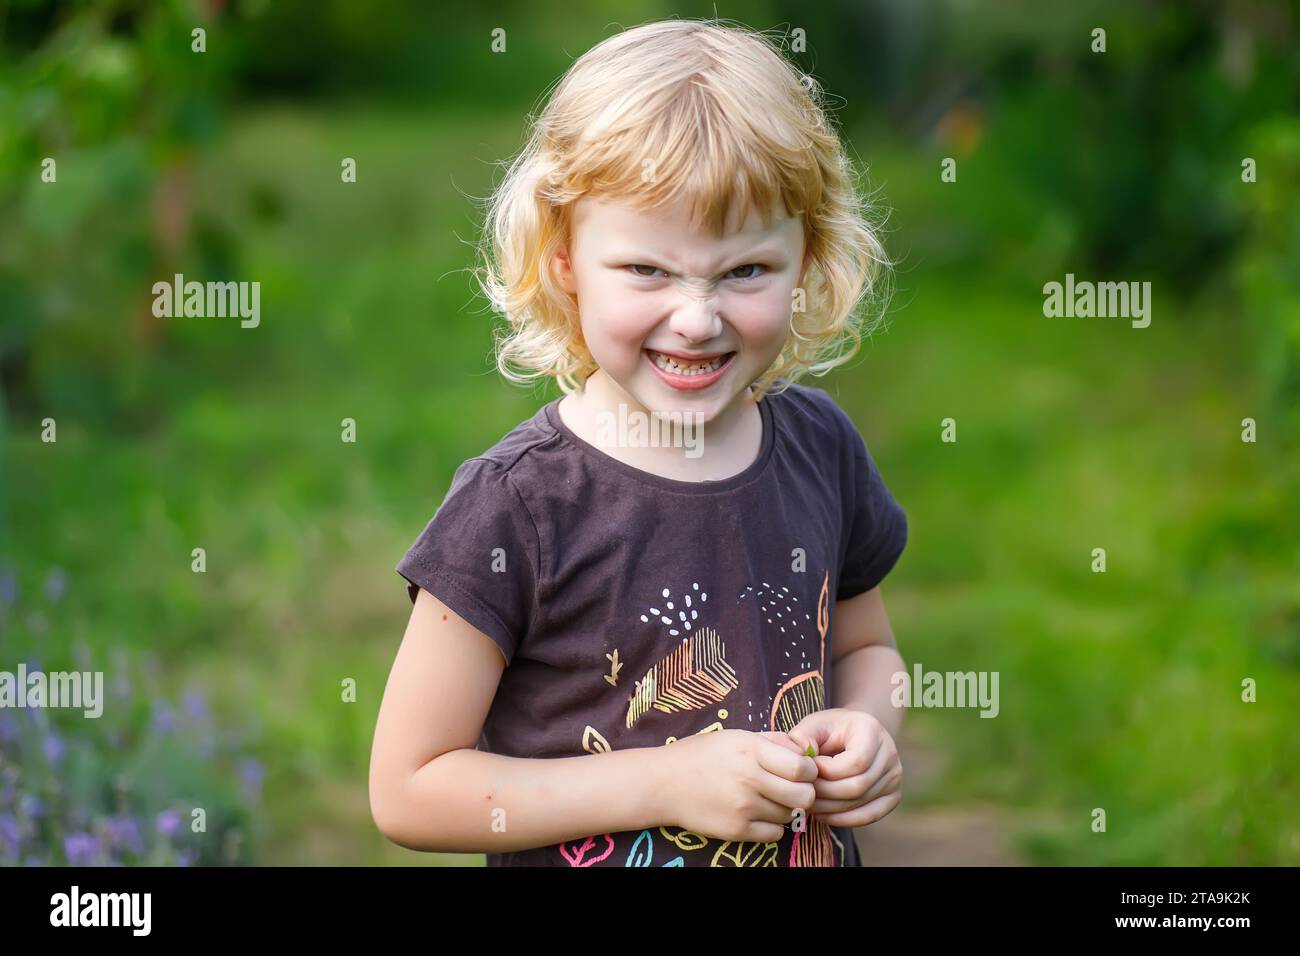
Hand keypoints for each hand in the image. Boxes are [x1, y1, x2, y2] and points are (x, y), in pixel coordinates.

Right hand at [660, 729, 818, 842]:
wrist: (663, 783)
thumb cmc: (702, 755)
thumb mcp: (736, 736)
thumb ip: (772, 741)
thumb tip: (805, 752)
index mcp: (750, 750)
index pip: (802, 767)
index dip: (810, 770)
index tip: (802, 771)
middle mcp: (748, 778)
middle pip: (804, 795)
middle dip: (805, 792)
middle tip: (794, 789)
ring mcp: (742, 807)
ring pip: (790, 815)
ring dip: (787, 808)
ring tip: (770, 799)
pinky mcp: (736, 829)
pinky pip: (775, 833)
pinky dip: (773, 826)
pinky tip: (759, 814)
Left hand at [783, 708, 901, 826]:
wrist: (852, 736)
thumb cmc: (829, 730)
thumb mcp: (814, 725)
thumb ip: (803, 738)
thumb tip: (801, 760)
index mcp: (872, 731)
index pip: (855, 762)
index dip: (827, 771)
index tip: (807, 769)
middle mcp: (889, 754)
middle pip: (858, 786)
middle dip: (824, 793)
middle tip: (802, 792)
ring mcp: (894, 777)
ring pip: (860, 803)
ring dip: (829, 807)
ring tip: (808, 802)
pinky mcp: (892, 796)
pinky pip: (868, 816)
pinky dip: (843, 819)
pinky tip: (822, 814)